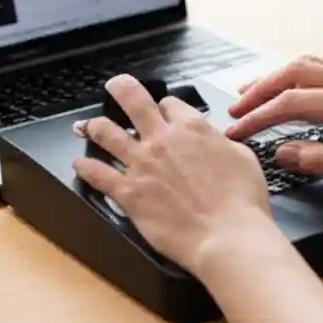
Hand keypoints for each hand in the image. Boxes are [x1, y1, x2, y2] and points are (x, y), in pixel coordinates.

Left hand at [73, 75, 280, 274]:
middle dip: (120, 89)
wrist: (226, 235)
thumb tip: (214, 140)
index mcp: (192, 128)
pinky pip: (96, 174)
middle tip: (115, 87)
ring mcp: (141, 165)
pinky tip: (80, 164)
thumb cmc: (240, 201)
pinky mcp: (128, 192)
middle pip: (132, 101)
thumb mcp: (243, 157)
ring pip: (105, 133)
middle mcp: (162, 140)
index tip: (166, 113)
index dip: (167, 107)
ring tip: (89, 126)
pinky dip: (84, 167)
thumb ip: (221, 142)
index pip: (170, 103)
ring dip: (95, 127)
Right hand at [225, 56, 322, 193]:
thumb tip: (282, 151)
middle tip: (236, 109)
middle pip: (296, 73)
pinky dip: (299, 76)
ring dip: (279, 78)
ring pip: (310, 66)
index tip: (236, 131)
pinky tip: (291, 90)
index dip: (259, 116)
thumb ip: (322, 160)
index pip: (293, 103)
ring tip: (253, 95)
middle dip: (261, 89)